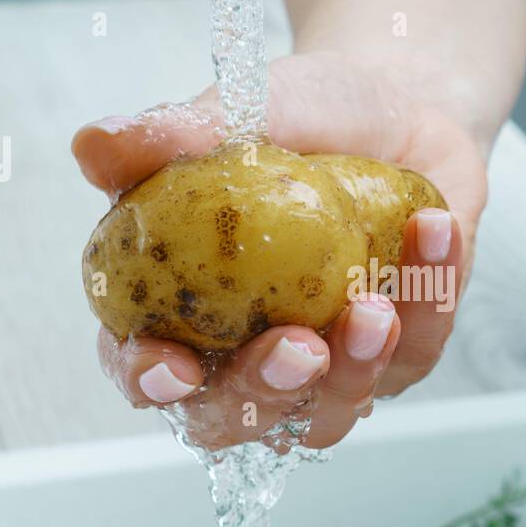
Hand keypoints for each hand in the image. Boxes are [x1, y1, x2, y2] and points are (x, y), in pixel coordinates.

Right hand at [71, 50, 487, 449]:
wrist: (400, 108)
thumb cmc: (303, 117)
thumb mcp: (240, 111)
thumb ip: (170, 135)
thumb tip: (93, 147)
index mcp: (182, 308)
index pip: (144, 370)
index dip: (147, 382)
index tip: (170, 366)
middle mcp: (247, 353)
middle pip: (236, 418)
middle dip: (264, 393)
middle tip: (297, 348)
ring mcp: (328, 367)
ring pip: (329, 414)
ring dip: (352, 372)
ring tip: (375, 305)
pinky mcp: (401, 356)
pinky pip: (415, 355)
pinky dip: (427, 302)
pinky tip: (432, 231)